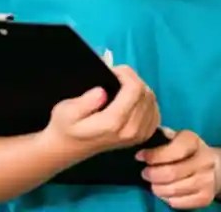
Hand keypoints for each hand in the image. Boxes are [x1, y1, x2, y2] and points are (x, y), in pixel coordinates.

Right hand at [44, 65, 161, 158]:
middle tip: (116, 76)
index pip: (134, 89)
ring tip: (122, 86)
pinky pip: (155, 112)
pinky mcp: (142, 136)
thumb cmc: (65, 127)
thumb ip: (84, 102)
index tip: (113, 71)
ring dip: (140, 88)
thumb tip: (102, 92)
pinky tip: (133, 99)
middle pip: (145, 93)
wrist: (67, 149)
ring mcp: (138, 135)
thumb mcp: (65, 111)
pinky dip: (147, 101)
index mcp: (113, 123)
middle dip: (132, 79)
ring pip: (152, 100)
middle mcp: (130, 130)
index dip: (126, 74)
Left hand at [139, 129, 220, 209]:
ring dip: (157, 188)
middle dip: (152, 175)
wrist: (215, 168)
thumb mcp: (178, 138)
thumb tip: (147, 134)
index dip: (153, 155)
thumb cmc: (188, 152)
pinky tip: (166, 191)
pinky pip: (178, 202)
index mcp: (195, 142)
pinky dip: (166, 199)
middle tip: (145, 173)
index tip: (140, 156)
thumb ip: (163, 136)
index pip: (173, 150)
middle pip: (171, 173)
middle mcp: (205, 160)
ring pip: (172, 190)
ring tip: (154, 183)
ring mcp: (207, 180)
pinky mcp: (205, 197)